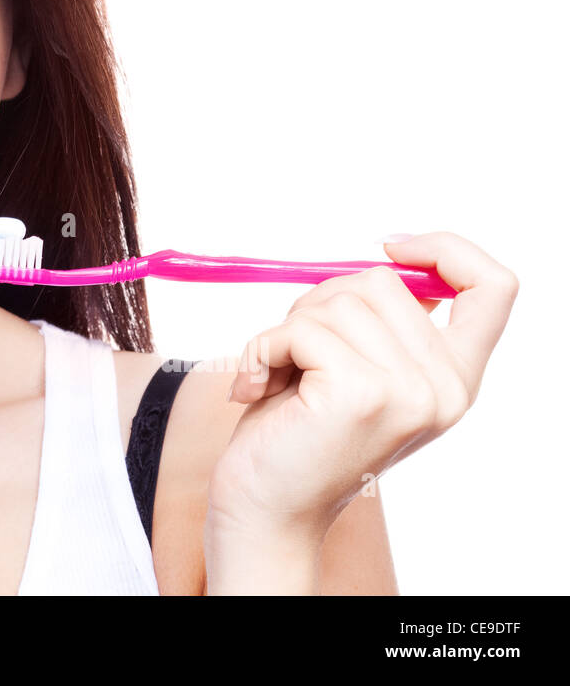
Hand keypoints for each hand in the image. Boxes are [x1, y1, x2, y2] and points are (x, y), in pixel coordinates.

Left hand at [206, 231, 518, 543]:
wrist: (266, 507)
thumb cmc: (297, 430)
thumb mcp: (357, 368)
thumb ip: (382, 322)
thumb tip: (386, 254)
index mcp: (453, 377)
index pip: (494, 287)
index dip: (447, 249)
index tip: (393, 246)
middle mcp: (445, 388)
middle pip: (382, 281)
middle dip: (320, 303)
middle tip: (296, 353)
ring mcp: (408, 392)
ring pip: (336, 301)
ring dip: (287, 330)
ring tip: (280, 377)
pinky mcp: (361, 394)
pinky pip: (300, 329)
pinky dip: (264, 348)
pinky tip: (258, 388)